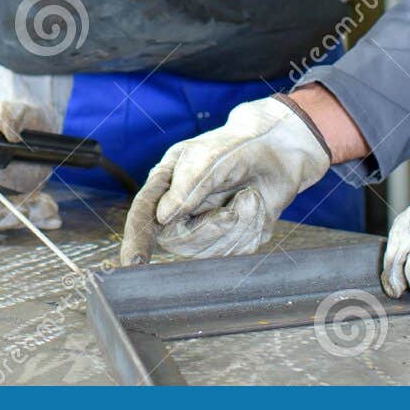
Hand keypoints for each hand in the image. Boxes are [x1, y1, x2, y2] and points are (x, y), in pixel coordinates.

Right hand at [0, 53, 70, 238]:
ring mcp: (0, 196)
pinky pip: (26, 218)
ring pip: (8, 220)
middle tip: (32, 211)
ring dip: (29, 218)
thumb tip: (10, 134)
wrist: (38, 121)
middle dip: (8, 219)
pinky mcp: (20, 200)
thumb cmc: (20, 114)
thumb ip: (8, 114)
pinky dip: (40, 218)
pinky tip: (54, 217)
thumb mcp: (14, 108)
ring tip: (50, 208)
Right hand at [120, 95, 330, 265]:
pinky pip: (239, 250)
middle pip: (181, 243)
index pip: (143, 218)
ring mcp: (206, 228)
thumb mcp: (207, 157)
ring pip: (213, 252)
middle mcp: (181, 212)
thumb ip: (186, 186)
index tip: (133, 263)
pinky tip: (255, 204)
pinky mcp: (232, 239)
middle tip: (238, 203)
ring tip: (249, 195)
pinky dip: (253, 227)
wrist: (276, 149)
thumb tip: (162, 216)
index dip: (136, 241)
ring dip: (240, 224)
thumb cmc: (235, 146)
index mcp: (165, 187)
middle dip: (213, 228)